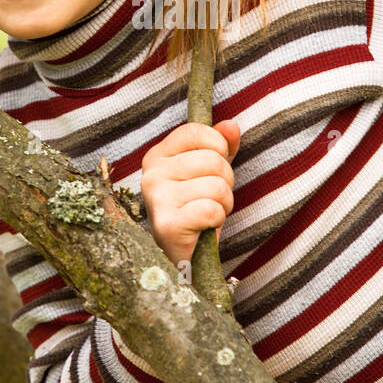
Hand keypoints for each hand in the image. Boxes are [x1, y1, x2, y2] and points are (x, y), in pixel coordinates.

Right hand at [140, 119, 241, 267]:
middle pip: (212, 159)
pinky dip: (217, 219)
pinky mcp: (166, 224)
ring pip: (216, 185)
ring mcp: (156, 199)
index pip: (195, 132)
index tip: (215, 167)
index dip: (218, 147)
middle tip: (211, 198)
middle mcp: (151, 174)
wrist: (185, 258)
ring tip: (207, 213)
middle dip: (225, 181)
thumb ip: (220, 147)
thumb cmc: (197, 210)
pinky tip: (203, 227)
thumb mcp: (210, 173)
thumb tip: (231, 125)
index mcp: (157, 156)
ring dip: (223, 202)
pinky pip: (212, 209)